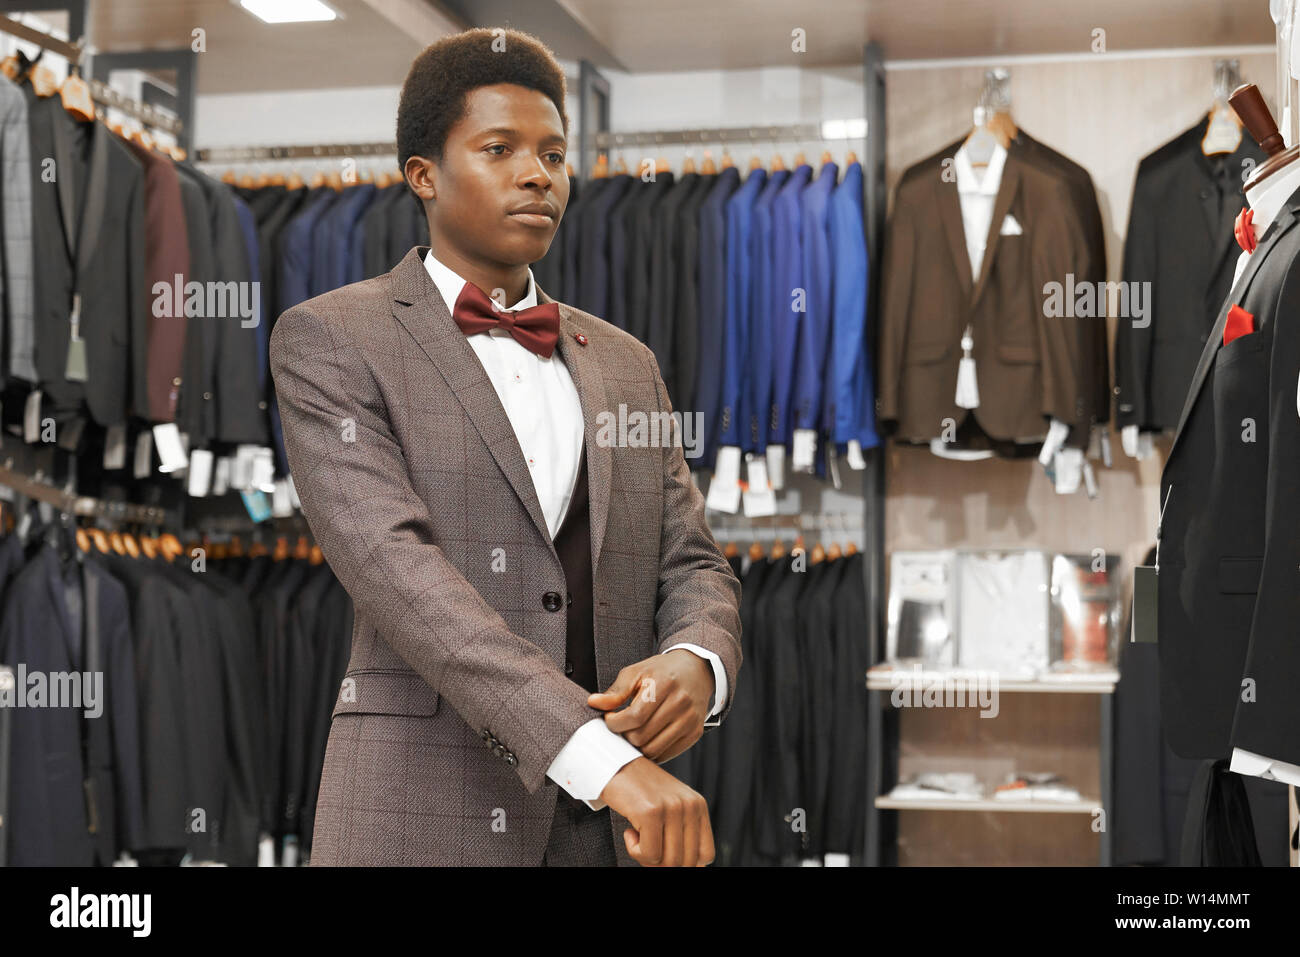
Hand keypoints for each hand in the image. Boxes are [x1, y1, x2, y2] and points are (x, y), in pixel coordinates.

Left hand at [587, 650, 713, 762]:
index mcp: (664, 684)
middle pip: (641, 736)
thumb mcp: (636, 673)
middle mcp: (680, 703)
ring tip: (633, 732)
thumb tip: (594, 703)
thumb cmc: (662, 672)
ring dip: (637, 746)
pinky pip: (666, 754)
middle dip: (625, 735)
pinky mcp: (695, 733)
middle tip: (622, 726)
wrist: (694, 671)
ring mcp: (690, 720)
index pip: (634, 717)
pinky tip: (647, 737)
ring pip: (653, 749)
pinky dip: (652, 751)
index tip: (610, 719)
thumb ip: (615, 691)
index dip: (615, 723)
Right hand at [599, 757, 713, 865]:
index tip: (663, 854)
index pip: (705, 856)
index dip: (685, 864)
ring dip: (646, 858)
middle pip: (685, 863)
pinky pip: (649, 854)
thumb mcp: (669, 808)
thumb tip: (688, 868)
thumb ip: (681, 833)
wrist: (613, 764)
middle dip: (662, 863)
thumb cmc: (639, 791)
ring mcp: (671, 808)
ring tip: (637, 837)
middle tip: (645, 847)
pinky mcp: (650, 812)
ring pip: (668, 862)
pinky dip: (634, 851)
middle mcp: (689, 806)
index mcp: (698, 806)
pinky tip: (629, 831)